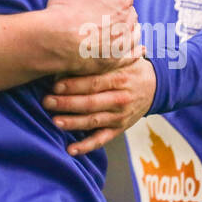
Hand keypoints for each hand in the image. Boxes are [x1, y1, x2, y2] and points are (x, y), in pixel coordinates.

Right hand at [41, 0, 142, 76]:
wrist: (56, 39)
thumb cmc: (67, 6)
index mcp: (121, 2)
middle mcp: (125, 23)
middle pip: (132, 14)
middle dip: (125, 10)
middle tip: (113, 9)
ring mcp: (120, 44)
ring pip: (134, 34)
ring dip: (131, 29)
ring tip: (126, 27)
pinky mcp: (113, 60)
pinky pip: (131, 56)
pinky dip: (136, 51)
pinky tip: (138, 49)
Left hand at [42, 57, 156, 155]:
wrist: (155, 85)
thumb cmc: (128, 67)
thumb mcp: (120, 57)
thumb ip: (100, 57)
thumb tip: (72, 53)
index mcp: (119, 78)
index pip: (94, 83)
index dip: (74, 85)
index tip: (54, 85)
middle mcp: (120, 98)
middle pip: (91, 103)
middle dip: (67, 103)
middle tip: (47, 101)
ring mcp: (120, 116)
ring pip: (94, 121)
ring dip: (73, 123)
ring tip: (55, 122)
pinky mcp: (119, 129)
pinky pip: (101, 139)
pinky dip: (86, 146)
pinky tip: (70, 149)